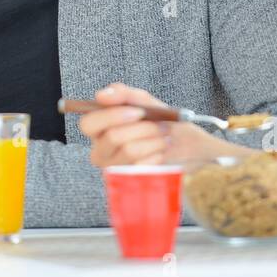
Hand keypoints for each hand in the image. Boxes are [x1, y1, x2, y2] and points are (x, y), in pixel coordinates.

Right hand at [80, 82, 248, 166]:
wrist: (187, 146)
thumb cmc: (161, 122)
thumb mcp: (145, 102)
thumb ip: (123, 94)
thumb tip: (101, 95)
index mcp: (98, 129)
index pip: (89, 124)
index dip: (112, 116)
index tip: (139, 112)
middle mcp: (101, 150)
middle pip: (112, 138)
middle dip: (142, 128)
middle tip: (161, 124)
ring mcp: (114, 168)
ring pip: (129, 151)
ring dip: (153, 139)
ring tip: (165, 136)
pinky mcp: (130, 181)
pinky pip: (141, 166)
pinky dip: (156, 154)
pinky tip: (163, 151)